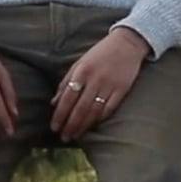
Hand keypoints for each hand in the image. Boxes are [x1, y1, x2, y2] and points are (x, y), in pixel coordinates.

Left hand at [50, 27, 150, 141]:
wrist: (127, 43)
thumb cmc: (100, 53)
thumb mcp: (79, 63)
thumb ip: (66, 82)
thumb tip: (54, 102)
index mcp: (81, 72)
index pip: (67, 98)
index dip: (60, 115)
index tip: (54, 127)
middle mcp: (94, 80)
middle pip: (80, 108)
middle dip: (70, 125)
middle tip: (64, 137)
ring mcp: (109, 85)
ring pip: (93, 112)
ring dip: (83, 126)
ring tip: (75, 136)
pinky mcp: (122, 90)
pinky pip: (109, 109)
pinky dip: (99, 119)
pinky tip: (92, 126)